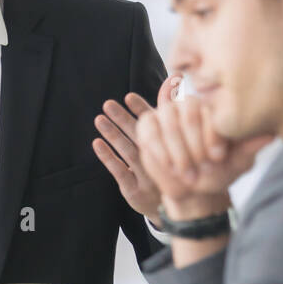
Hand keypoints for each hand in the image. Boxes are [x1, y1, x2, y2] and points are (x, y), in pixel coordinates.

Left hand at [93, 75, 180, 220]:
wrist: (185, 206)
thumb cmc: (176, 164)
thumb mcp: (176, 136)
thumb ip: (169, 107)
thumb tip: (173, 78)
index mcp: (171, 144)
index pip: (156, 123)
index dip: (141, 109)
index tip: (128, 97)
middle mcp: (161, 159)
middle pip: (140, 135)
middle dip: (123, 118)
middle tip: (107, 104)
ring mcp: (148, 175)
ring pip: (128, 151)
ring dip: (113, 134)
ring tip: (99, 119)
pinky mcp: (135, 190)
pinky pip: (120, 171)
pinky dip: (108, 157)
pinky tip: (96, 143)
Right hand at [134, 88, 273, 218]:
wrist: (194, 190)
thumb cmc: (218, 172)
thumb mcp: (237, 163)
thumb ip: (249, 147)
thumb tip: (269, 134)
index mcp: (213, 110)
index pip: (210, 110)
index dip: (212, 134)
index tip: (218, 157)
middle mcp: (189, 105)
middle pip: (187, 111)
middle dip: (194, 144)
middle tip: (202, 168)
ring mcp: (165, 113)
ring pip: (168, 121)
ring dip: (178, 150)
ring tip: (188, 174)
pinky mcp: (147, 126)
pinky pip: (149, 132)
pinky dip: (160, 151)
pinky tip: (172, 167)